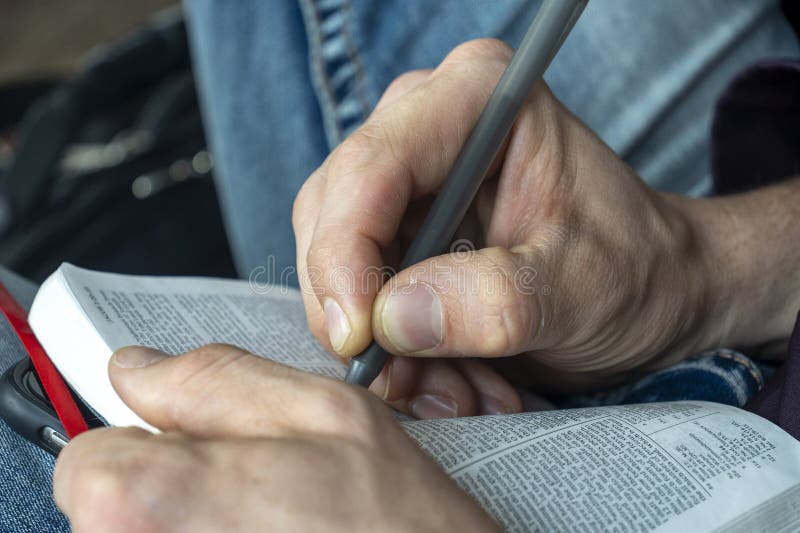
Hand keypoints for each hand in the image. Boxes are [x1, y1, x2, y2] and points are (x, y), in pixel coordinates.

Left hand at [54, 345, 497, 532]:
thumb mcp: (331, 418)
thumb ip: (220, 379)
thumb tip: (142, 369)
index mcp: (148, 500)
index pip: (89, 459)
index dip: (153, 445)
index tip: (203, 455)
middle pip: (113, 508)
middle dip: (177, 489)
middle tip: (261, 497)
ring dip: (200, 526)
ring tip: (278, 530)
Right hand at [292, 38, 732, 412]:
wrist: (655, 293)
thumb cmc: (636, 268)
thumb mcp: (581, 289)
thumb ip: (493, 301)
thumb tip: (390, 320)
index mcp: (477, 99)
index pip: (372, 167)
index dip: (345, 255)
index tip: (359, 340)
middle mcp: (428, 126)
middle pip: (334, 215)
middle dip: (365, 313)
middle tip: (412, 381)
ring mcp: (409, 183)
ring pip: (336, 265)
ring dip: (386, 347)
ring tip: (461, 391)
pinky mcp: (402, 234)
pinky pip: (359, 296)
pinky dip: (397, 354)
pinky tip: (456, 382)